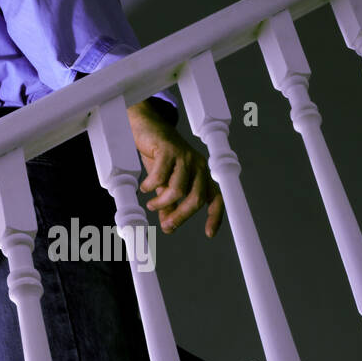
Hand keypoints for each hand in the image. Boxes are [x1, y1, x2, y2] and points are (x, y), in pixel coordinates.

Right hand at [126, 101, 223, 237]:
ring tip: (151, 205)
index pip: (216, 197)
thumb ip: (169, 204)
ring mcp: (184, 156)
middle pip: (196, 199)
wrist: (145, 126)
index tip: (209, 233)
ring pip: (178, 190)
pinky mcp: (169, 149)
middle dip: (181, 216)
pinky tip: (145, 188)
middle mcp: (197, 165)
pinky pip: (161, 177)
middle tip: (167, 225)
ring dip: (162, 202)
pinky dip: (151, 186)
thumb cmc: (157, 155)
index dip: (215, 216)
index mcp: (201, 174)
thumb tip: (168, 226)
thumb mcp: (164, 184)